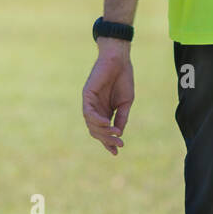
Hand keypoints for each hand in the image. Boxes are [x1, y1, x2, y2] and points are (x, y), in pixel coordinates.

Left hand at [82, 39, 133, 155]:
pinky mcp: (87, 95)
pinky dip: (97, 120)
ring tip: (115, 134)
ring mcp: (90, 102)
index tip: (116, 152)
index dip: (108, 143)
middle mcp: (95, 109)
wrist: (119, 60)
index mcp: (104, 111)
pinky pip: (88, 113)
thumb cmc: (123, 78)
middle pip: (96, 131)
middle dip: (107, 139)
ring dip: (103, 132)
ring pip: (91, 124)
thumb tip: (118, 133)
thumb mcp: (125, 102)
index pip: (103, 131)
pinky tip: (107, 123)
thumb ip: (121, 117)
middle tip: (119, 144)